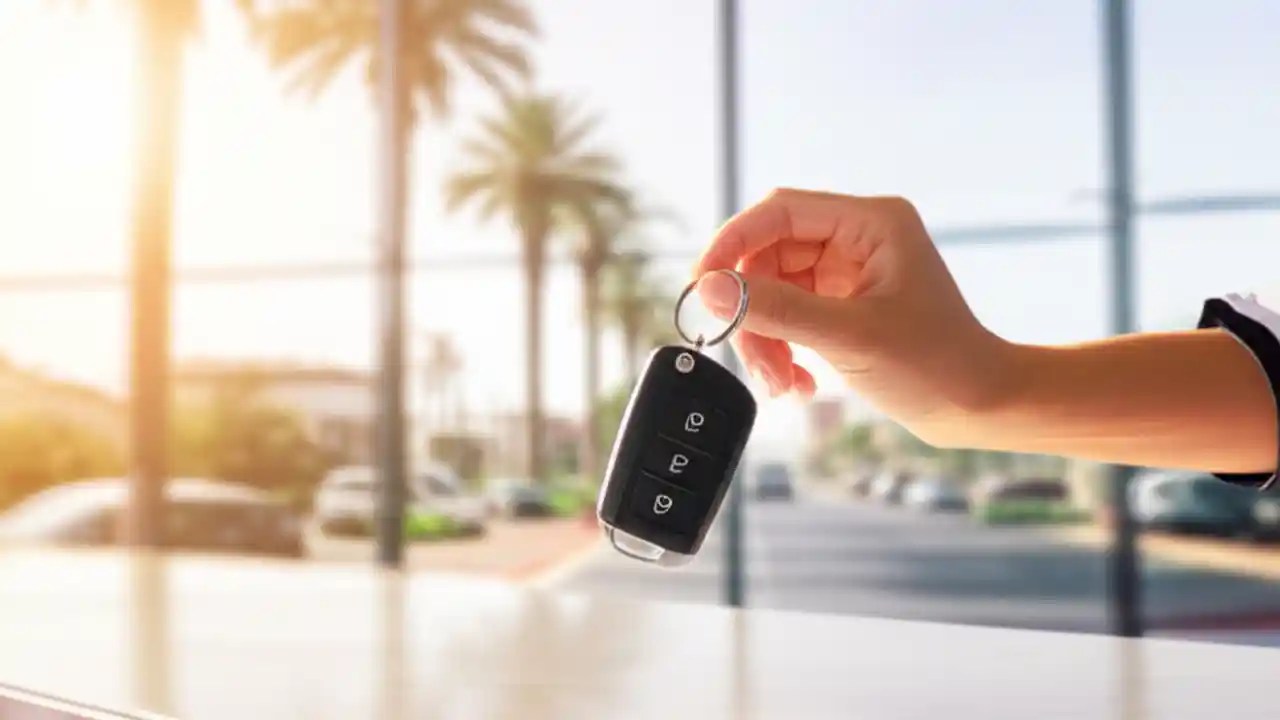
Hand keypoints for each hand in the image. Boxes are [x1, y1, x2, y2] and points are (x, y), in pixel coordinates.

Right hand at [695, 189, 1011, 438]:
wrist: (978, 408)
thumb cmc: (937, 367)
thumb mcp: (849, 338)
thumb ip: (776, 309)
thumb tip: (711, 288)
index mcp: (872, 222)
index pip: (779, 212)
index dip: (732, 244)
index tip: (702, 286)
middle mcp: (857, 237)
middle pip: (768, 256)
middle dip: (754, 312)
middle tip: (753, 360)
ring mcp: (847, 271)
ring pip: (772, 291)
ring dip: (765, 340)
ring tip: (780, 384)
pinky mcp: (841, 304)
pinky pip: (788, 316)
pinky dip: (783, 350)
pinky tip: (798, 385)